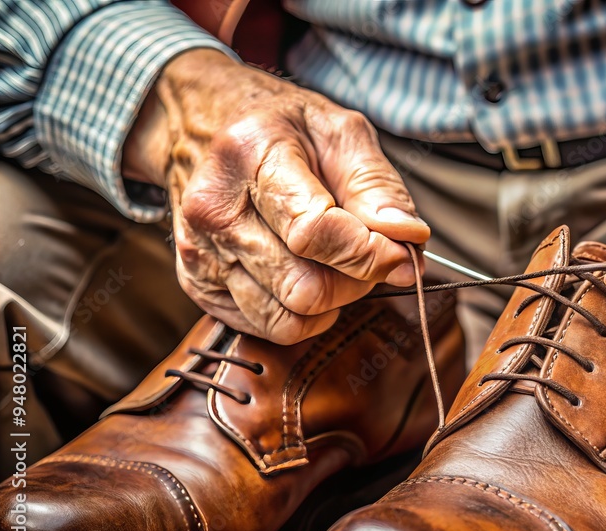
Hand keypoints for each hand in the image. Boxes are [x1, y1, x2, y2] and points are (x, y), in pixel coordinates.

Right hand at [123, 49, 427, 343]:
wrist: (202, 126)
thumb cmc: (281, 128)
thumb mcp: (339, 132)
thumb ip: (377, 185)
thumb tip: (408, 238)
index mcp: (250, 156)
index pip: (315, 233)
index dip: (371, 254)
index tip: (404, 253)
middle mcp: (214, 210)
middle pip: (304, 288)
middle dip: (357, 281)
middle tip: (372, 254)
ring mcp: (199, 253)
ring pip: (287, 320)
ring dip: (332, 302)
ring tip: (338, 264)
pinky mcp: (197, 286)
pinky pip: (268, 328)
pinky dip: (302, 315)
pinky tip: (307, 273)